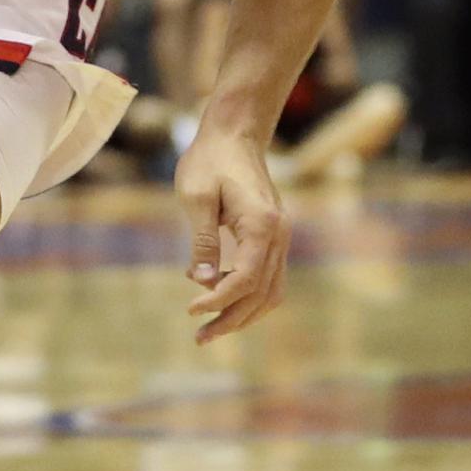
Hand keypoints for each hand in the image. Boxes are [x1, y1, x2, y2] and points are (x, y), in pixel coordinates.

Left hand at [177, 119, 289, 345]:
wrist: (235, 133)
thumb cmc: (210, 160)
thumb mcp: (197, 197)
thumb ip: (203, 241)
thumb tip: (203, 282)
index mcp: (262, 225)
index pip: (245, 279)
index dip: (219, 301)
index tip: (190, 310)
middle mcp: (279, 234)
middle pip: (262, 293)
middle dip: (231, 319)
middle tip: (200, 337)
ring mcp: (280, 236)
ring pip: (270, 291)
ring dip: (242, 313)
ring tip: (210, 329)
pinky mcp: (273, 236)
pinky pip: (268, 277)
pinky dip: (247, 295)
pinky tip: (218, 295)